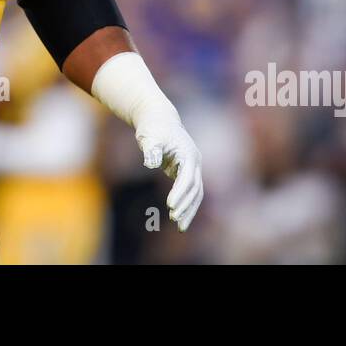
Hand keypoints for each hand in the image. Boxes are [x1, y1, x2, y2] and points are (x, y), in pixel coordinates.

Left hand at [135, 109, 203, 231]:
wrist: (157, 118)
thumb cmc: (152, 128)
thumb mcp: (150, 137)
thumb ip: (151, 150)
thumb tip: (151, 163)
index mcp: (188, 153)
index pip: (187, 178)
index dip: (179, 192)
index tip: (170, 206)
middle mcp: (194, 161)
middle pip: (195, 188)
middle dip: (186, 205)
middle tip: (175, 220)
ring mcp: (192, 167)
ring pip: (196, 193)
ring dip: (189, 209)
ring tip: (180, 227)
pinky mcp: (186, 171)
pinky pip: (190, 191)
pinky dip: (186, 204)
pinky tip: (180, 217)